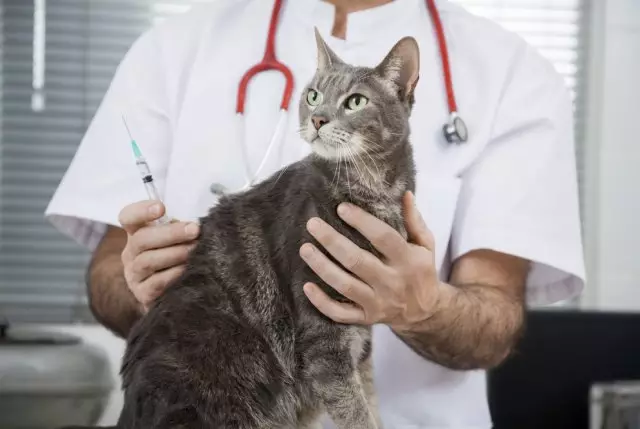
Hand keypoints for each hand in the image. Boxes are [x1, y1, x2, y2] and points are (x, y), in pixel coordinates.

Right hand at [118, 200, 199, 311]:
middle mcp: (131, 253)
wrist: (173, 294)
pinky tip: (188, 269)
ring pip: (147, 260)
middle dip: (171, 233)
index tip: (161, 208)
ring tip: (195, 249)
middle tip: (194, 230)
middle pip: (141, 239)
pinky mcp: (142, 294)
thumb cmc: (178, 259)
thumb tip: (196, 224)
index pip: (128, 217)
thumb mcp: (176, 239)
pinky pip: (156, 283)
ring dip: (174, 253)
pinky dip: (173, 274)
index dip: (141, 211)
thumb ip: (180, 228)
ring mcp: (134, 275)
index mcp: (137, 233)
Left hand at [299, 191, 439, 330]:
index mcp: (408, 260)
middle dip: (332, 241)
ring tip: (305, 249)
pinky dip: (322, 303)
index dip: (362, 222)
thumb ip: (414, 220)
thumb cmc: (420, 271)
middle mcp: (392, 282)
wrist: (426, 312)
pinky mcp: (366, 318)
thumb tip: (405, 194)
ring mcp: (378, 303)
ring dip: (322, 267)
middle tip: (312, 224)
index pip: (383, 238)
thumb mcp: (425, 245)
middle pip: (357, 261)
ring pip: (345, 286)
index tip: (341, 208)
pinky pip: (341, 314)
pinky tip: (307, 286)